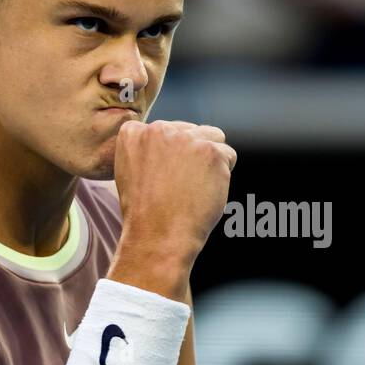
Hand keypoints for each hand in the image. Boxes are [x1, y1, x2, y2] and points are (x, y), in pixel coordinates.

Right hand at [112, 120, 235, 273]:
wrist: (158, 236)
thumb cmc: (147, 212)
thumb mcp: (134, 172)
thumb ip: (151, 149)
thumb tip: (178, 140)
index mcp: (134, 132)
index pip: (169, 129)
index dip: (173, 155)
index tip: (164, 178)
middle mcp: (158, 129)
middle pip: (192, 131)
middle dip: (193, 156)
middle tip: (181, 187)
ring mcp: (185, 138)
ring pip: (214, 138)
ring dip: (211, 161)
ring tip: (195, 188)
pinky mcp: (210, 151)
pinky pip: (229, 156)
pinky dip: (224, 176)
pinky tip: (206, 192)